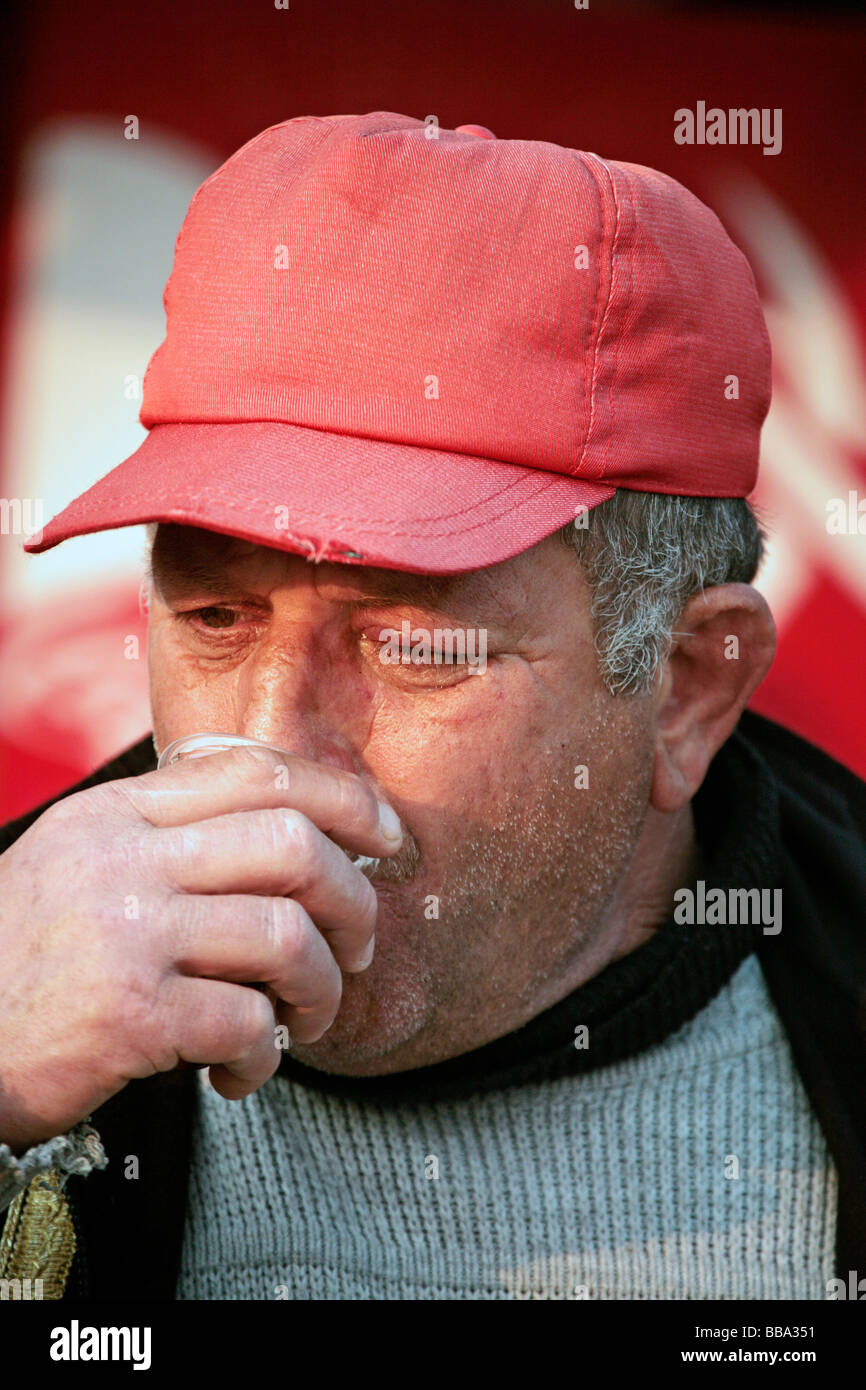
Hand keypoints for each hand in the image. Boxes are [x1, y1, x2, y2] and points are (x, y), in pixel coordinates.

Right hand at [0, 745, 402, 1151]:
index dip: (343, 797)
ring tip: (306, 1017)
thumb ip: (168, 838)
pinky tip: (243, 1071)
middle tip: (358, 946)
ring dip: (321, 987)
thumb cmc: (23, 960)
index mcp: (118, 814)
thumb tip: (296, 838)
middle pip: (291, 844)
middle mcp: (123, 859)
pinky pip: (248, 1023)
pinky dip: (267, 1056)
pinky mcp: (128, 1015)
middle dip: (352, 899)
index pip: (256, 771)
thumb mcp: (79, 864)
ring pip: (286, 936)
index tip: (387, 836)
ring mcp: (126, 933)